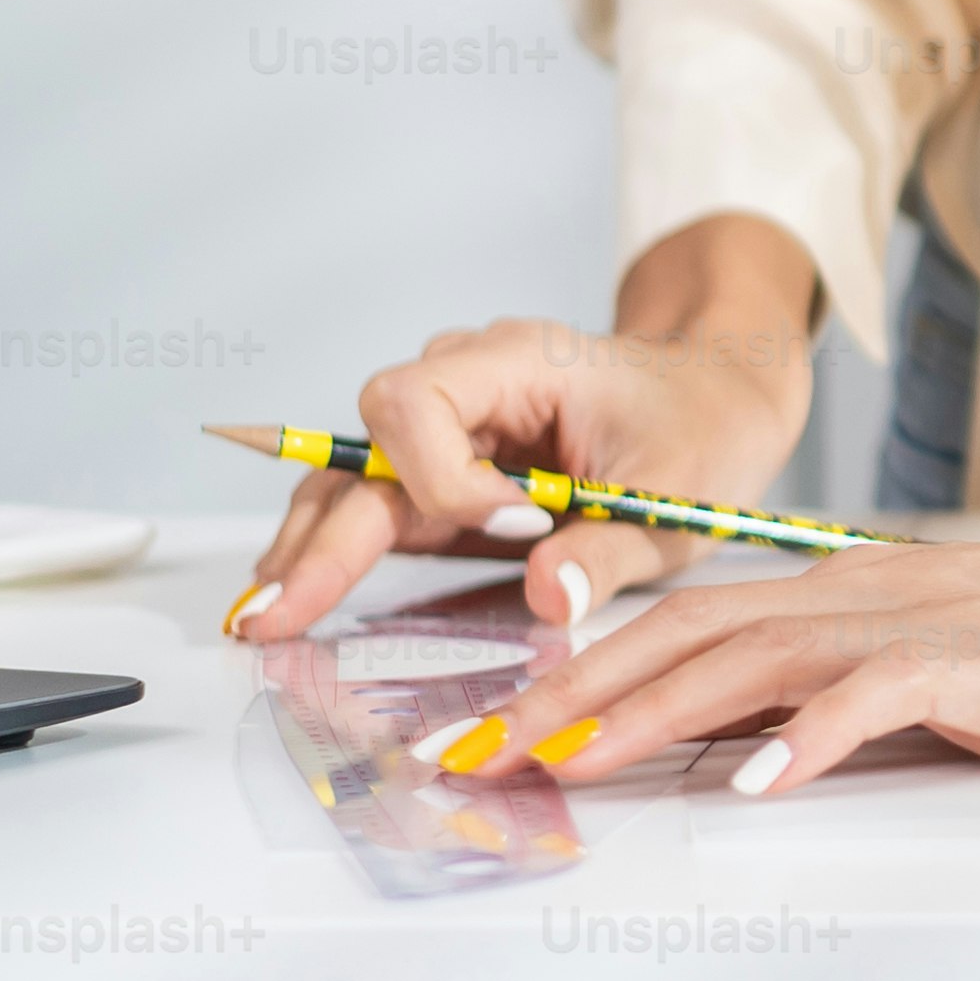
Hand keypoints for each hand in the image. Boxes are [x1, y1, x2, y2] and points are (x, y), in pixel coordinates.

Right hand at [228, 211, 821, 645]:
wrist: (717, 401)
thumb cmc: (699, 429)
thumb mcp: (678, 495)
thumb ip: (611, 547)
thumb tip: (547, 597)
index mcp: (519, 361)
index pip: (418, 402)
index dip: (444, 476)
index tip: (516, 525)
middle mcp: (467, 386)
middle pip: (366, 452)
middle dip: (323, 536)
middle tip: (273, 614)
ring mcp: (451, 432)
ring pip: (353, 482)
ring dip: (310, 548)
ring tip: (262, 619)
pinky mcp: (447, 476)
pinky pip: (377, 507)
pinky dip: (335, 551)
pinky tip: (296, 596)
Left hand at [423, 412, 979, 790]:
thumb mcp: (970, 661)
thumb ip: (864, 688)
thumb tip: (748, 744)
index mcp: (865, 590)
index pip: (690, 623)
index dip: (576, 672)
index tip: (483, 728)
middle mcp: (881, 591)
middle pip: (689, 632)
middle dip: (565, 694)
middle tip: (463, 753)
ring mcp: (940, 625)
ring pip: (759, 655)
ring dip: (648, 711)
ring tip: (558, 759)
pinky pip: (887, 696)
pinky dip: (810, 737)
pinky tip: (755, 784)